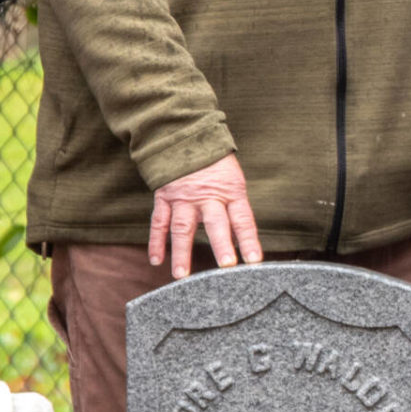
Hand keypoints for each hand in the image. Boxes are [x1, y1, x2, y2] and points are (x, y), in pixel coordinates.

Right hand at [148, 153, 263, 280]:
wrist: (186, 136)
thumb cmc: (215, 164)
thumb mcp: (233, 181)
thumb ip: (234, 208)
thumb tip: (241, 242)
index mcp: (230, 191)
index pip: (242, 219)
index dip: (249, 240)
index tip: (254, 261)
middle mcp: (207, 196)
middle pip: (215, 223)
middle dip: (221, 244)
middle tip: (226, 266)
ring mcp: (184, 197)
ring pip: (182, 227)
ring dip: (182, 252)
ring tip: (181, 275)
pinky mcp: (165, 197)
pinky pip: (159, 221)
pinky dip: (156, 241)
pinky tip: (156, 260)